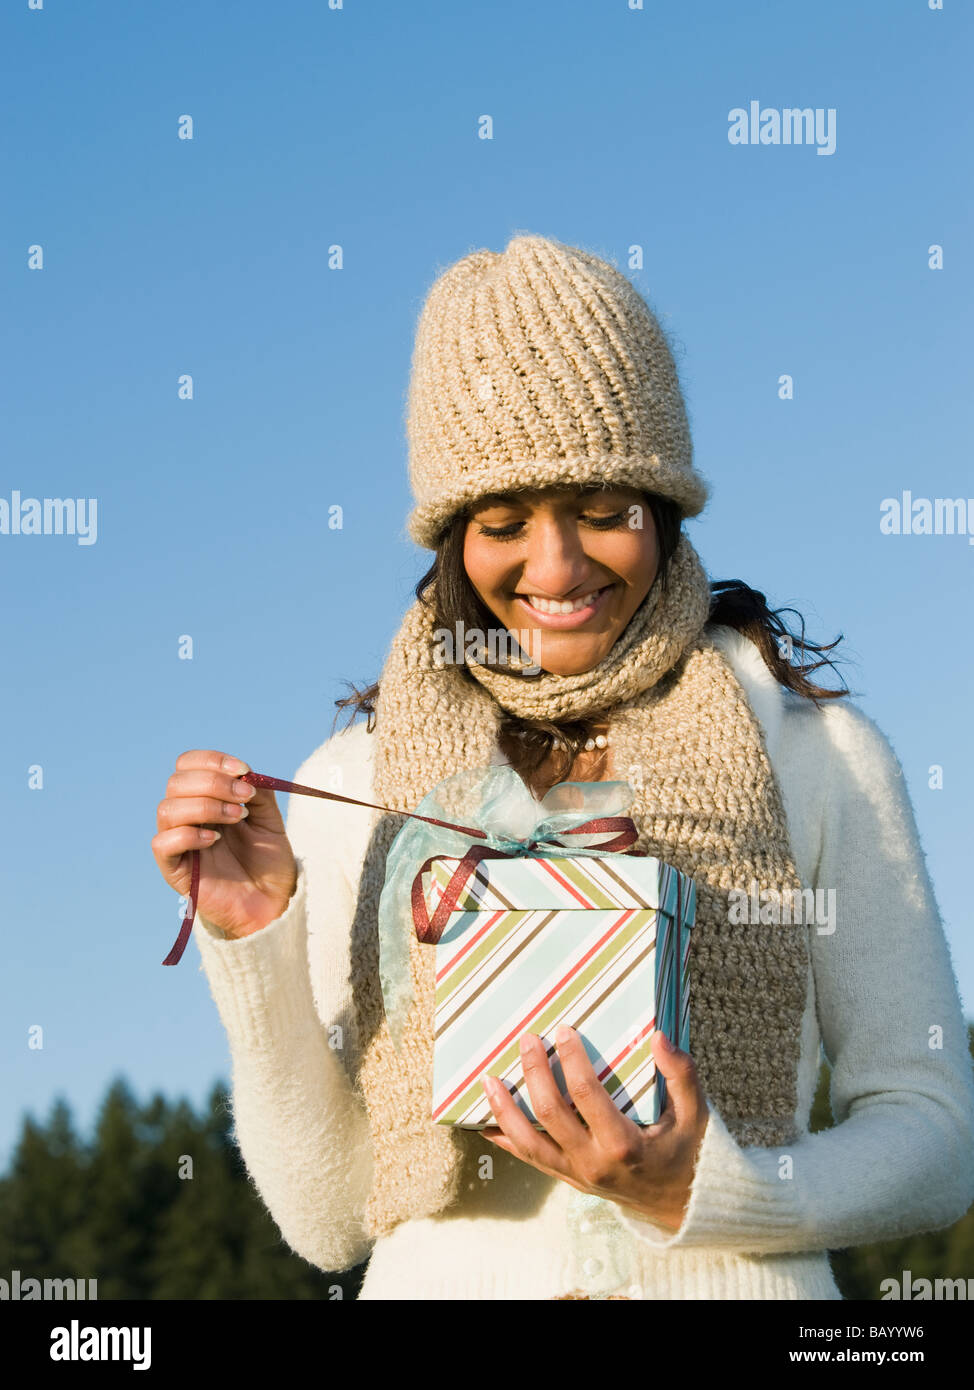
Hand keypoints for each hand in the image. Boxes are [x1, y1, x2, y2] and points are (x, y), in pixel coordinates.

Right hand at [151, 749, 297, 938]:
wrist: (272, 901)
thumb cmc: (267, 860)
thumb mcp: (269, 818)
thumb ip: (257, 792)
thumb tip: (242, 772)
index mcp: (205, 798)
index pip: (187, 765)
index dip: (211, 761)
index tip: (242, 771)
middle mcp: (186, 816)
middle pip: (176, 782)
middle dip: (214, 783)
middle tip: (245, 799)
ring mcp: (178, 842)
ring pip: (167, 809)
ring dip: (205, 806)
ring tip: (237, 818)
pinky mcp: (174, 869)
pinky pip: (162, 844)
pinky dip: (188, 835)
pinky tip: (215, 839)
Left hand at [480, 1026, 709, 1231]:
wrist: (680, 1204)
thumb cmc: (687, 1150)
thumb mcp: (696, 1113)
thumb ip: (680, 1074)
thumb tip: (658, 1037)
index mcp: (622, 1143)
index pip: (586, 1094)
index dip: (571, 1059)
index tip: (563, 1029)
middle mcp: (593, 1162)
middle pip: (549, 1113)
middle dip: (534, 1072)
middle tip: (527, 1039)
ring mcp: (576, 1174)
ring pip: (528, 1142)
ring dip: (504, 1109)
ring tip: (488, 1078)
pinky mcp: (568, 1179)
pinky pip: (530, 1159)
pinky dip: (505, 1139)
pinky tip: (485, 1121)